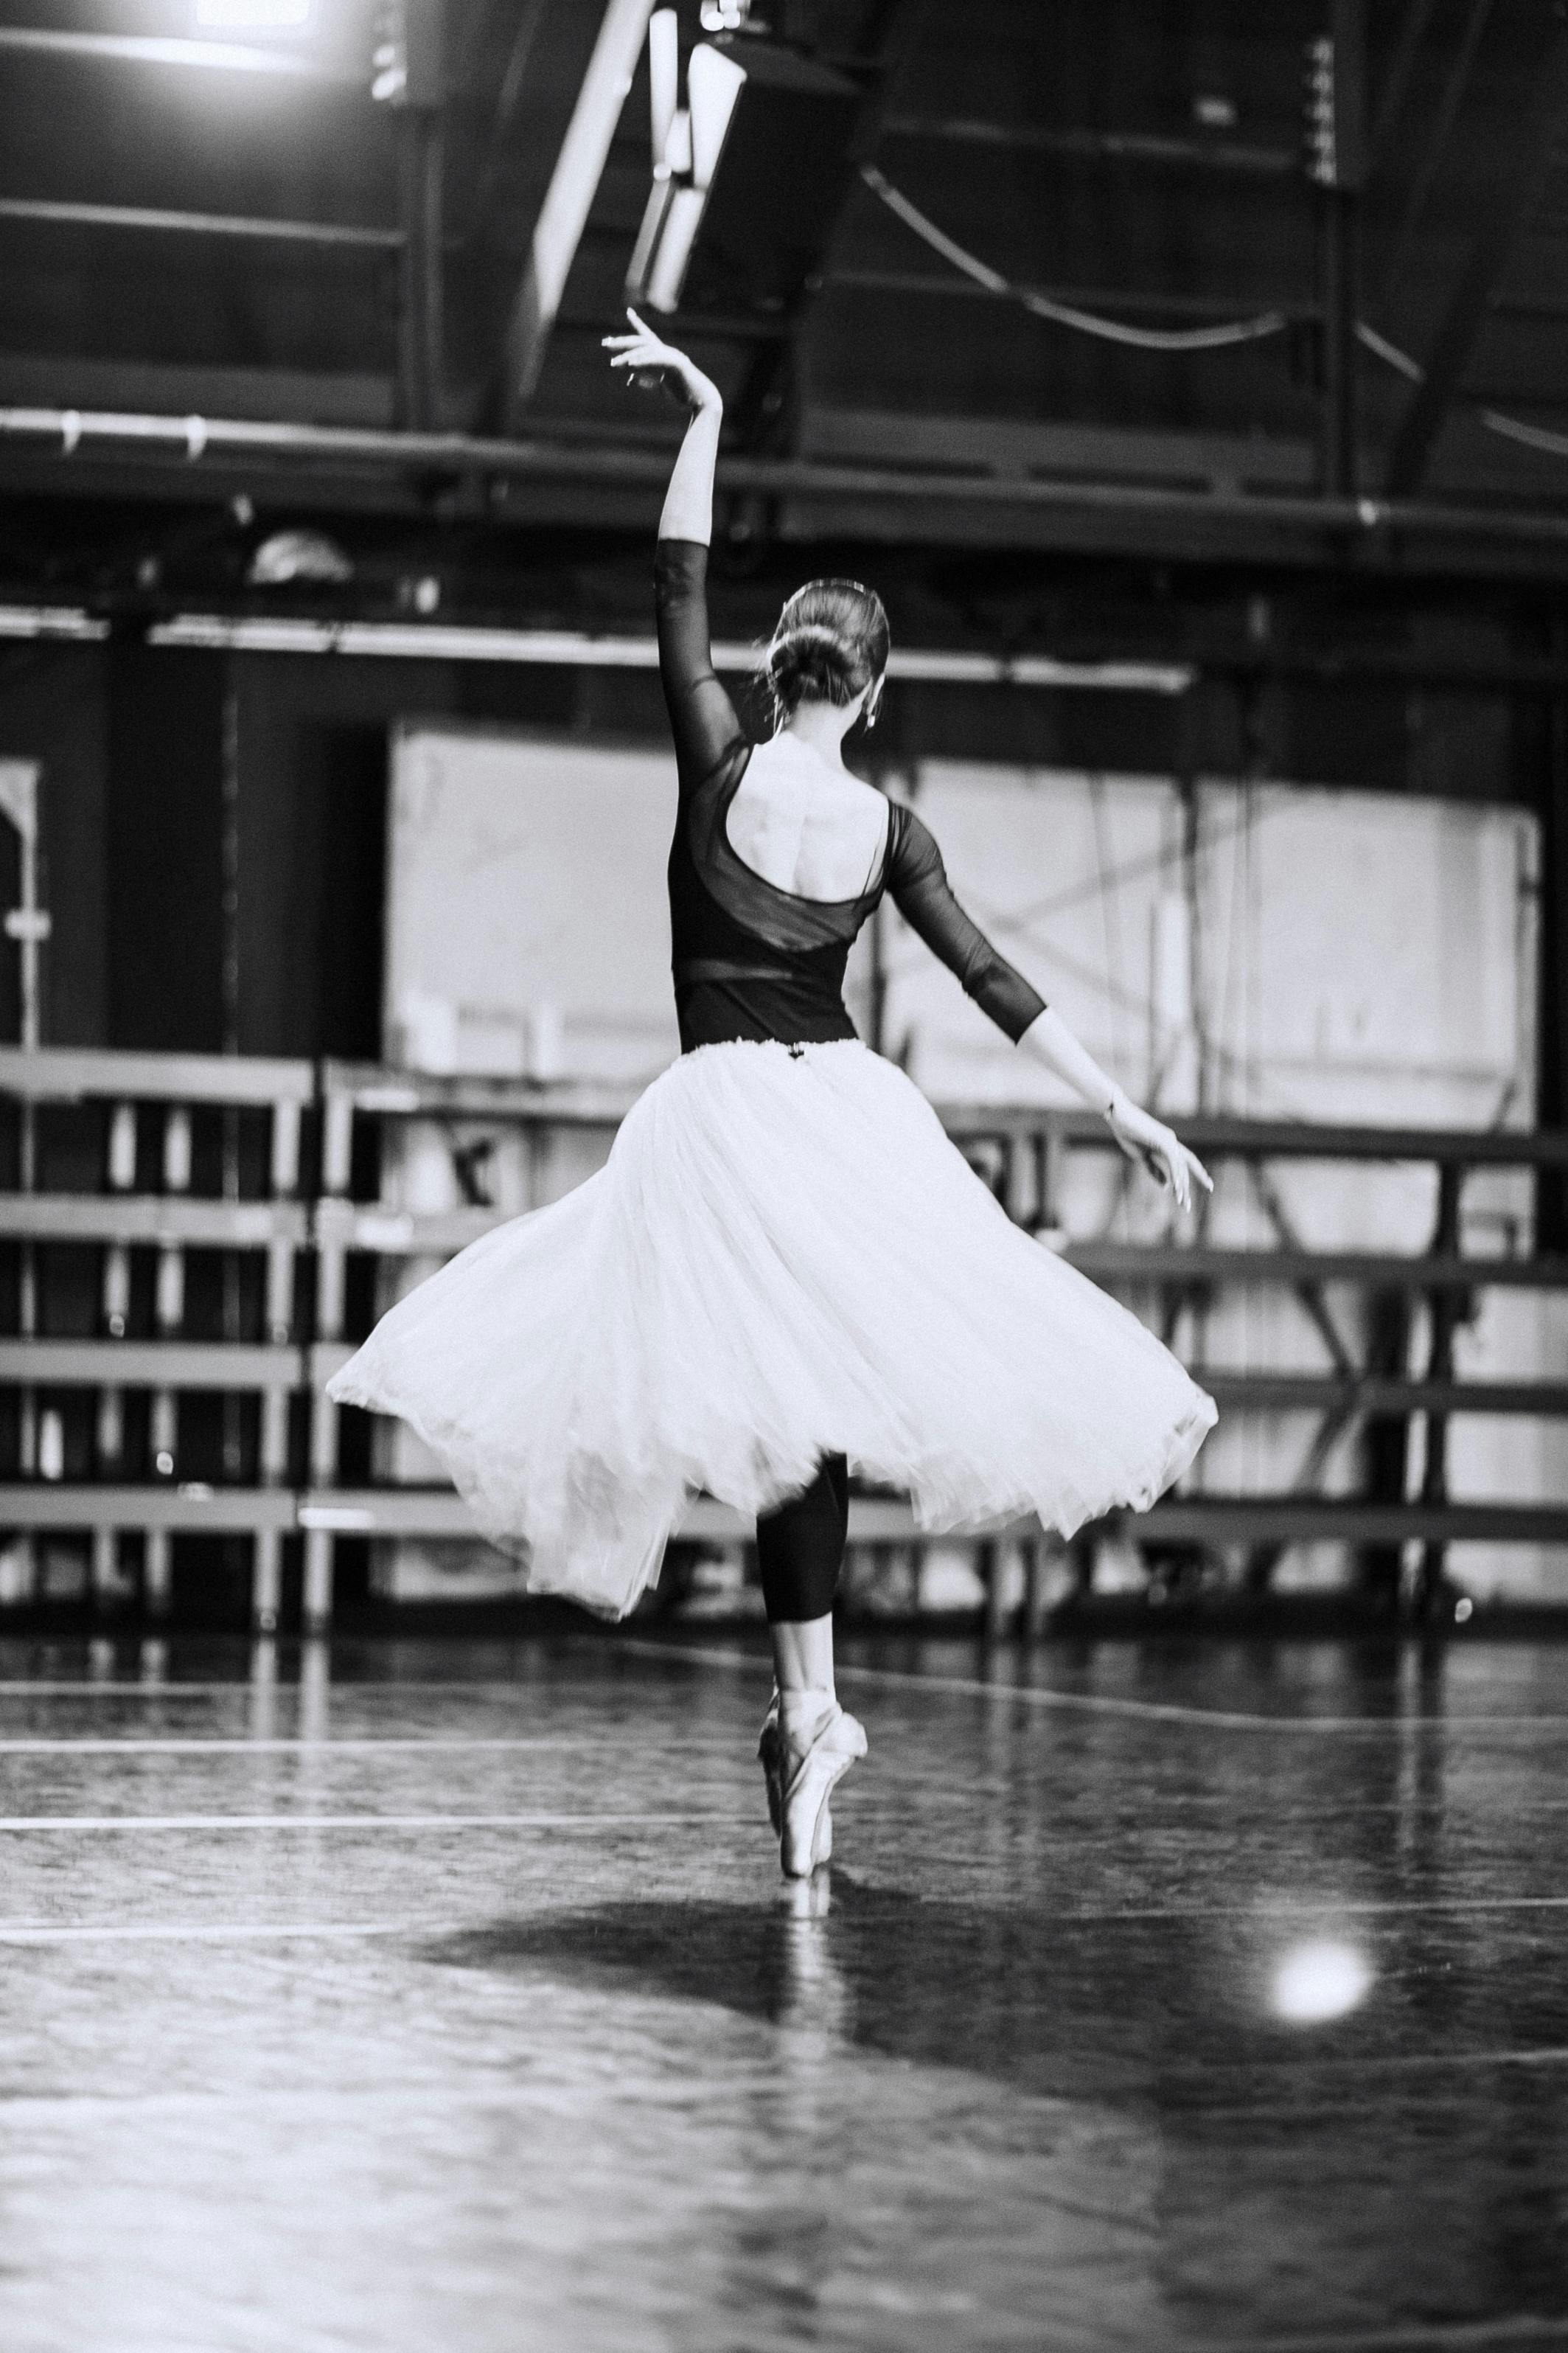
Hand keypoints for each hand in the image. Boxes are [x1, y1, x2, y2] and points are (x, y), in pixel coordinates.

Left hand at [602, 309, 720, 412]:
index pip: (648, 336)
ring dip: (628, 357)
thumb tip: (629, 379)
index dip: (637, 323)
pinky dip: (643, 361)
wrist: (701, 400)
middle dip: (623, 342)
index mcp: (663, 355)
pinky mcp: (676, 364)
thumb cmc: (682, 394)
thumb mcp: (659, 387)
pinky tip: (631, 364)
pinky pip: (656, 360)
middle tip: (606, 343)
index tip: (628, 311)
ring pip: (646, 351)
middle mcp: (666, 351)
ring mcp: (672, 356)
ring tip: (614, 363)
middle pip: (641, 341)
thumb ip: (645, 381)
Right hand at [1104, 1093, 1212, 1211]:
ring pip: (1181, 1167)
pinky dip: (1175, 1175)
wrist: (1118, 1117)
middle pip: (1188, 1166)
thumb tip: (1166, 1186)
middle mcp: (1173, 1142)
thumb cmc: (1128, 1133)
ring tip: (1181, 1202)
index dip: (1198, 1173)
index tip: (1208, 1184)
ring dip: (1181, 1186)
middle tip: (1197, 1199)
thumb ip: (1154, 1170)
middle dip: (1194, 1182)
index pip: (1187, 1162)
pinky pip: (1173, 1162)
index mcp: (1169, 1145)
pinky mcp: (1163, 1141)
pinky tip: (1177, 1188)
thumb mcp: (1142, 1157)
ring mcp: (1169, 1140)